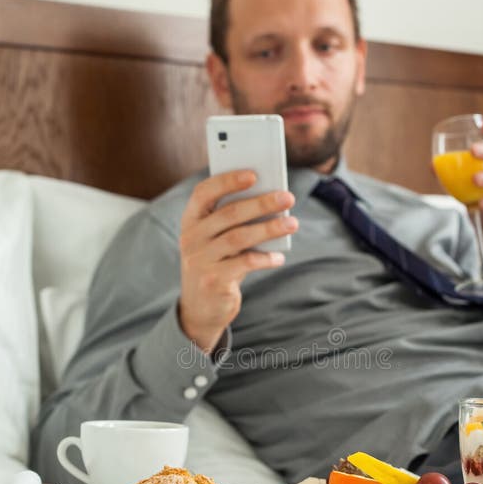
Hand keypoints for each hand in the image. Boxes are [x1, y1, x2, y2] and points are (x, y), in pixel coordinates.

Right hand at [178, 170, 297, 353]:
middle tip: (287, 197)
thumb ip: (233, 223)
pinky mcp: (213, 280)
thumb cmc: (215, 265)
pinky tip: (279, 258)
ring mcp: (200, 260)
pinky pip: (245, 263)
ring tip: (292, 223)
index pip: (204, 192)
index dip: (227, 181)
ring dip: (269, 228)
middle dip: (261, 203)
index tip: (254, 174)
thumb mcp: (216, 242)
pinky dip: (265, 258)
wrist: (200, 309)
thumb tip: (270, 203)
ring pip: (239, 236)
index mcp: (190, 221)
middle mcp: (191, 238)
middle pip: (229, 214)